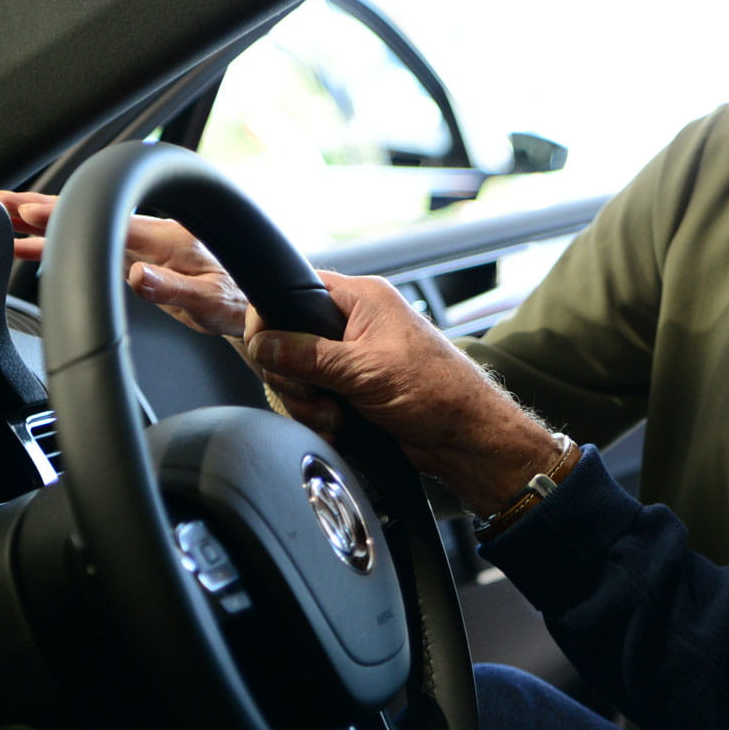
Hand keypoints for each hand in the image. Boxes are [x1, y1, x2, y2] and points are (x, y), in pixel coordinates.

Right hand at [0, 190, 249, 336]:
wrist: (248, 303)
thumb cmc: (233, 301)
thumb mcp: (208, 301)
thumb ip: (172, 289)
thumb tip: (137, 276)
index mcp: (165, 238)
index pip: (107, 221)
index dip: (68, 215)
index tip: (31, 211)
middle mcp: (148, 234)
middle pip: (86, 215)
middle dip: (39, 208)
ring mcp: (138, 245)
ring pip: (82, 229)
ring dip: (41, 225)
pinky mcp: (133, 257)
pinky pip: (89, 245)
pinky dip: (57, 243)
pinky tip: (29, 246)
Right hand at [245, 273, 562, 515]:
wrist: (466, 438)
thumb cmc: (438, 392)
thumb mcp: (364, 370)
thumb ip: (307, 355)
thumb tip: (262, 344)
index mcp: (362, 299)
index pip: (295, 290)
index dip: (272, 319)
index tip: (266, 350)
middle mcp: (355, 323)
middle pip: (288, 340)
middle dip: (295, 377)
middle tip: (317, 395)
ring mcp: (352, 358)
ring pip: (297, 375)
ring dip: (308, 404)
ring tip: (335, 416)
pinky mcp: (352, 389)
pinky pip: (314, 398)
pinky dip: (319, 417)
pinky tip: (338, 427)